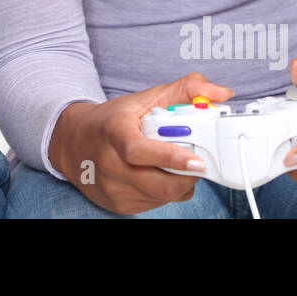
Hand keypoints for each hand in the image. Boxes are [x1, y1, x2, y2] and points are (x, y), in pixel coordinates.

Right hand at [47, 72, 234, 214]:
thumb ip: (186, 90)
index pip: (140, 151)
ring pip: (162, 197)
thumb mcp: (147, 98)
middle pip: (158, 184)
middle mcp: (109, 164)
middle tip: (198, 162)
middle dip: (187, 176)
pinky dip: (166, 191)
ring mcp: (113, 188)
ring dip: (180, 184)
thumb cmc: (114, 120)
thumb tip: (221, 93)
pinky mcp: (118, 205)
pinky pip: (155, 205)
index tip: (197, 160)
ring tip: (177, 165)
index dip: (171, 158)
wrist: (75, 142)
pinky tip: (160, 174)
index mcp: (114, 132)